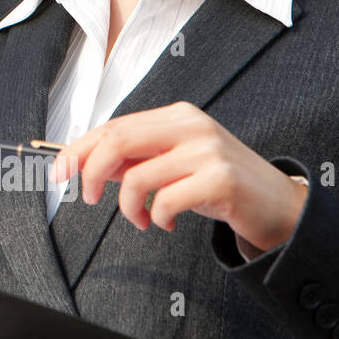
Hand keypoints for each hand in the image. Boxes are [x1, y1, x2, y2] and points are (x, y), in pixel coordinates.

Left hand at [50, 102, 307, 253]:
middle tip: (88, 197)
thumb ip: (134, 159)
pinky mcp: (221, 180)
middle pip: (117, 140)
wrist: (280, 205)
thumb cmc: (221, 184)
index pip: (113, 126)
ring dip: (129, 208)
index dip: (79, 149)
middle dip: (90, 171)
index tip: (58, 171)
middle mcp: (191, 126)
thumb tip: (85, 162)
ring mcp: (208, 151)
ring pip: (137, 177)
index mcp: (176, 116)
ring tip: (141, 219)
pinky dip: (156, 218)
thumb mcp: (175, 163)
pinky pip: (165, 201)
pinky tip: (168, 222)